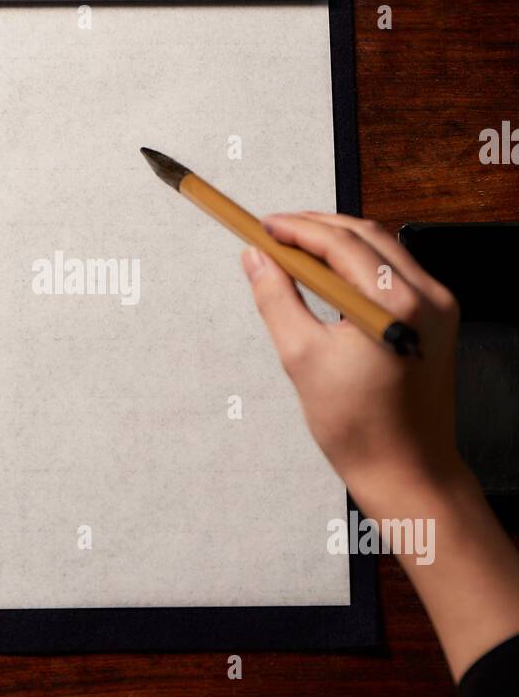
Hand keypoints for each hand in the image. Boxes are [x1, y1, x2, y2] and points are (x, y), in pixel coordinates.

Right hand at [242, 212, 462, 508]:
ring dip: (339, 241)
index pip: (341, 244)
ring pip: (384, 248)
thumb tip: (255, 259)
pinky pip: (398, 271)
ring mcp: (440, 306)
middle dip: (317, 227)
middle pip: (367, 235)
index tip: (263, 226)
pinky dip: (362, 263)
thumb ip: (276, 299)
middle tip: (274, 232)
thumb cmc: (359, 428)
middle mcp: (428, 297)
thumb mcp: (302, 358)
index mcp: (396, 307)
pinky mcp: (440, 318)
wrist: (408, 470)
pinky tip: (330, 273)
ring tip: (296, 249)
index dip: (297, 228)